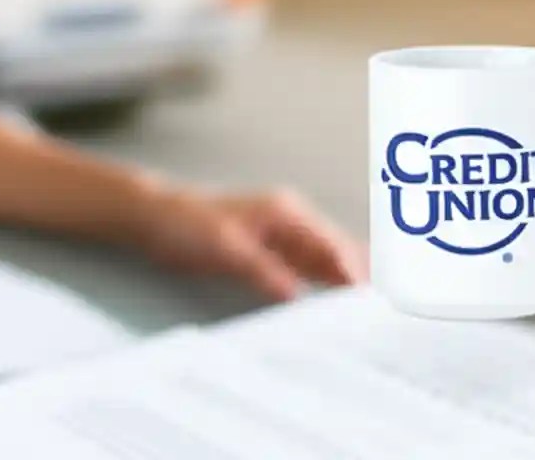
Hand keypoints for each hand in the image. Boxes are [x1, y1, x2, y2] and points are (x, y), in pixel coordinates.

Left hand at [126, 181, 364, 300]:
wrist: (152, 217)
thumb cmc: (184, 221)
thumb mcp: (224, 247)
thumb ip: (263, 269)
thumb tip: (297, 294)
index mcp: (287, 214)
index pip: (336, 248)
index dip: (358, 275)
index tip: (374, 303)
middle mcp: (293, 223)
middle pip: (342, 256)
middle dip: (363, 283)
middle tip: (383, 316)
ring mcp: (284, 238)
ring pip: (330, 267)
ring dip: (347, 289)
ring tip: (368, 319)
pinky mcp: (272, 255)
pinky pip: (309, 274)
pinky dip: (325, 290)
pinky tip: (336, 311)